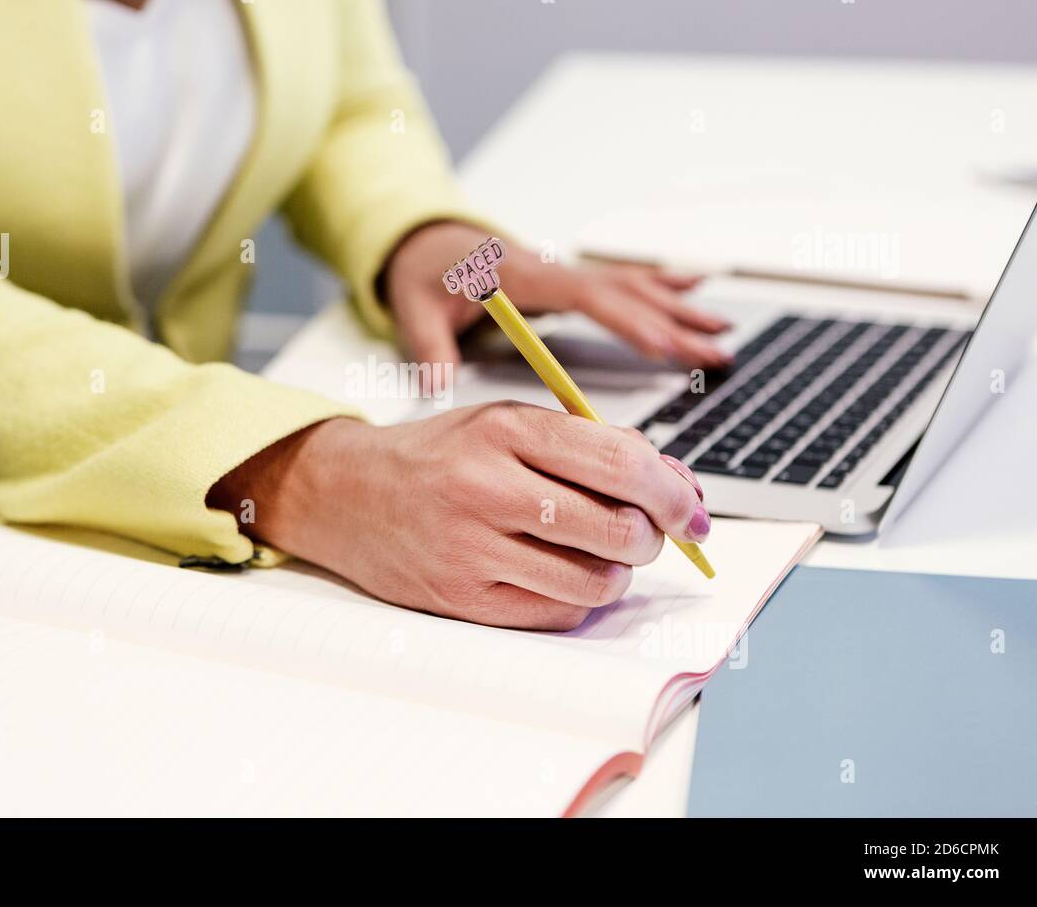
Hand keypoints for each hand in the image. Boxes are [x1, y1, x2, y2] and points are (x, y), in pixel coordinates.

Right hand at [209, 405, 709, 629]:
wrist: (344, 494)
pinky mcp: (462, 598)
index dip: (673, 493)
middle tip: (646, 533)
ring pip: (595, 580)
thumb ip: (590, 447)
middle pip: (617, 528)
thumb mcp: (507, 424)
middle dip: (652, 537)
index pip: (619, 464)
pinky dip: (579, 597)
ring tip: (599, 554)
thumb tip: (679, 489)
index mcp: (505, 430)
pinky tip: (561, 574)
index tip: (692, 511)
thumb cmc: (438, 456)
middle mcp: (486, 487)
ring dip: (617, 572)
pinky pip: (558, 613)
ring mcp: (471, 548)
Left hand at [384, 221, 733, 369]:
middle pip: (625, 295)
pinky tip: (698, 283)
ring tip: (724, 327)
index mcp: (523, 276)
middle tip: (718, 349)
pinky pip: (624, 279)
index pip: (587, 297)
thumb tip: (435, 387)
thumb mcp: (413, 309)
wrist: (425, 241)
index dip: (628, 320)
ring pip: (633, 286)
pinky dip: (663, 282)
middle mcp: (554, 269)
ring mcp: (566, 271)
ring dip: (680, 306)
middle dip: (675, 323)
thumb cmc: (422, 274)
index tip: (664, 345)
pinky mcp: (569, 277)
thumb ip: (426, 347)